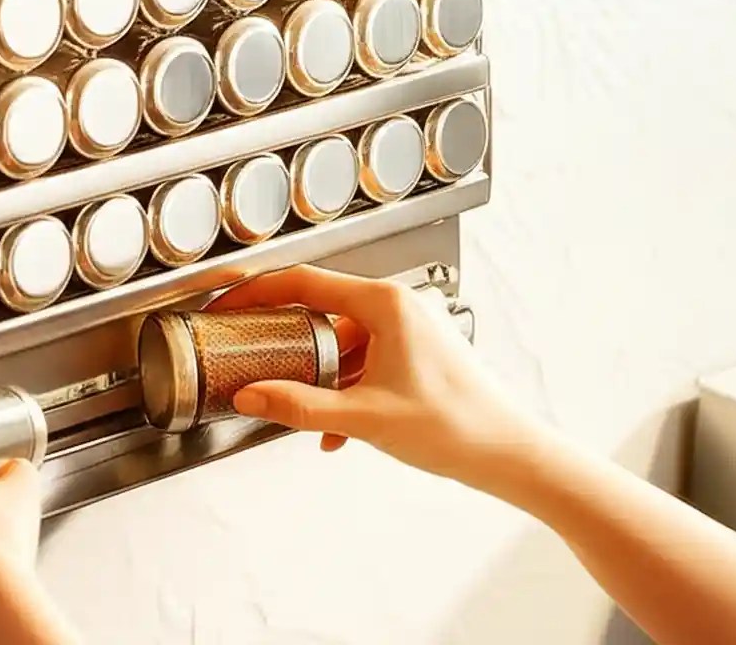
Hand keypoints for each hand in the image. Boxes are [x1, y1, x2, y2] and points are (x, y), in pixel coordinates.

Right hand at [210, 266, 548, 495]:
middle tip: (247, 351)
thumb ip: (300, 406)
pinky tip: (332, 430)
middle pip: (318, 310)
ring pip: (338, 342)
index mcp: (385, 304)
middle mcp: (396, 308)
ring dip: (313, 375)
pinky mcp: (412, 355)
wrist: (508, 453)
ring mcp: (406, 331)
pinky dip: (340, 389)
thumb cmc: (458, 425)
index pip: (304, 282)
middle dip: (281, 339)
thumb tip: (252, 396)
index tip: (227, 304)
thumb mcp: (364, 417)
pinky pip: (360, 362)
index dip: (256, 292)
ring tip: (291, 404)